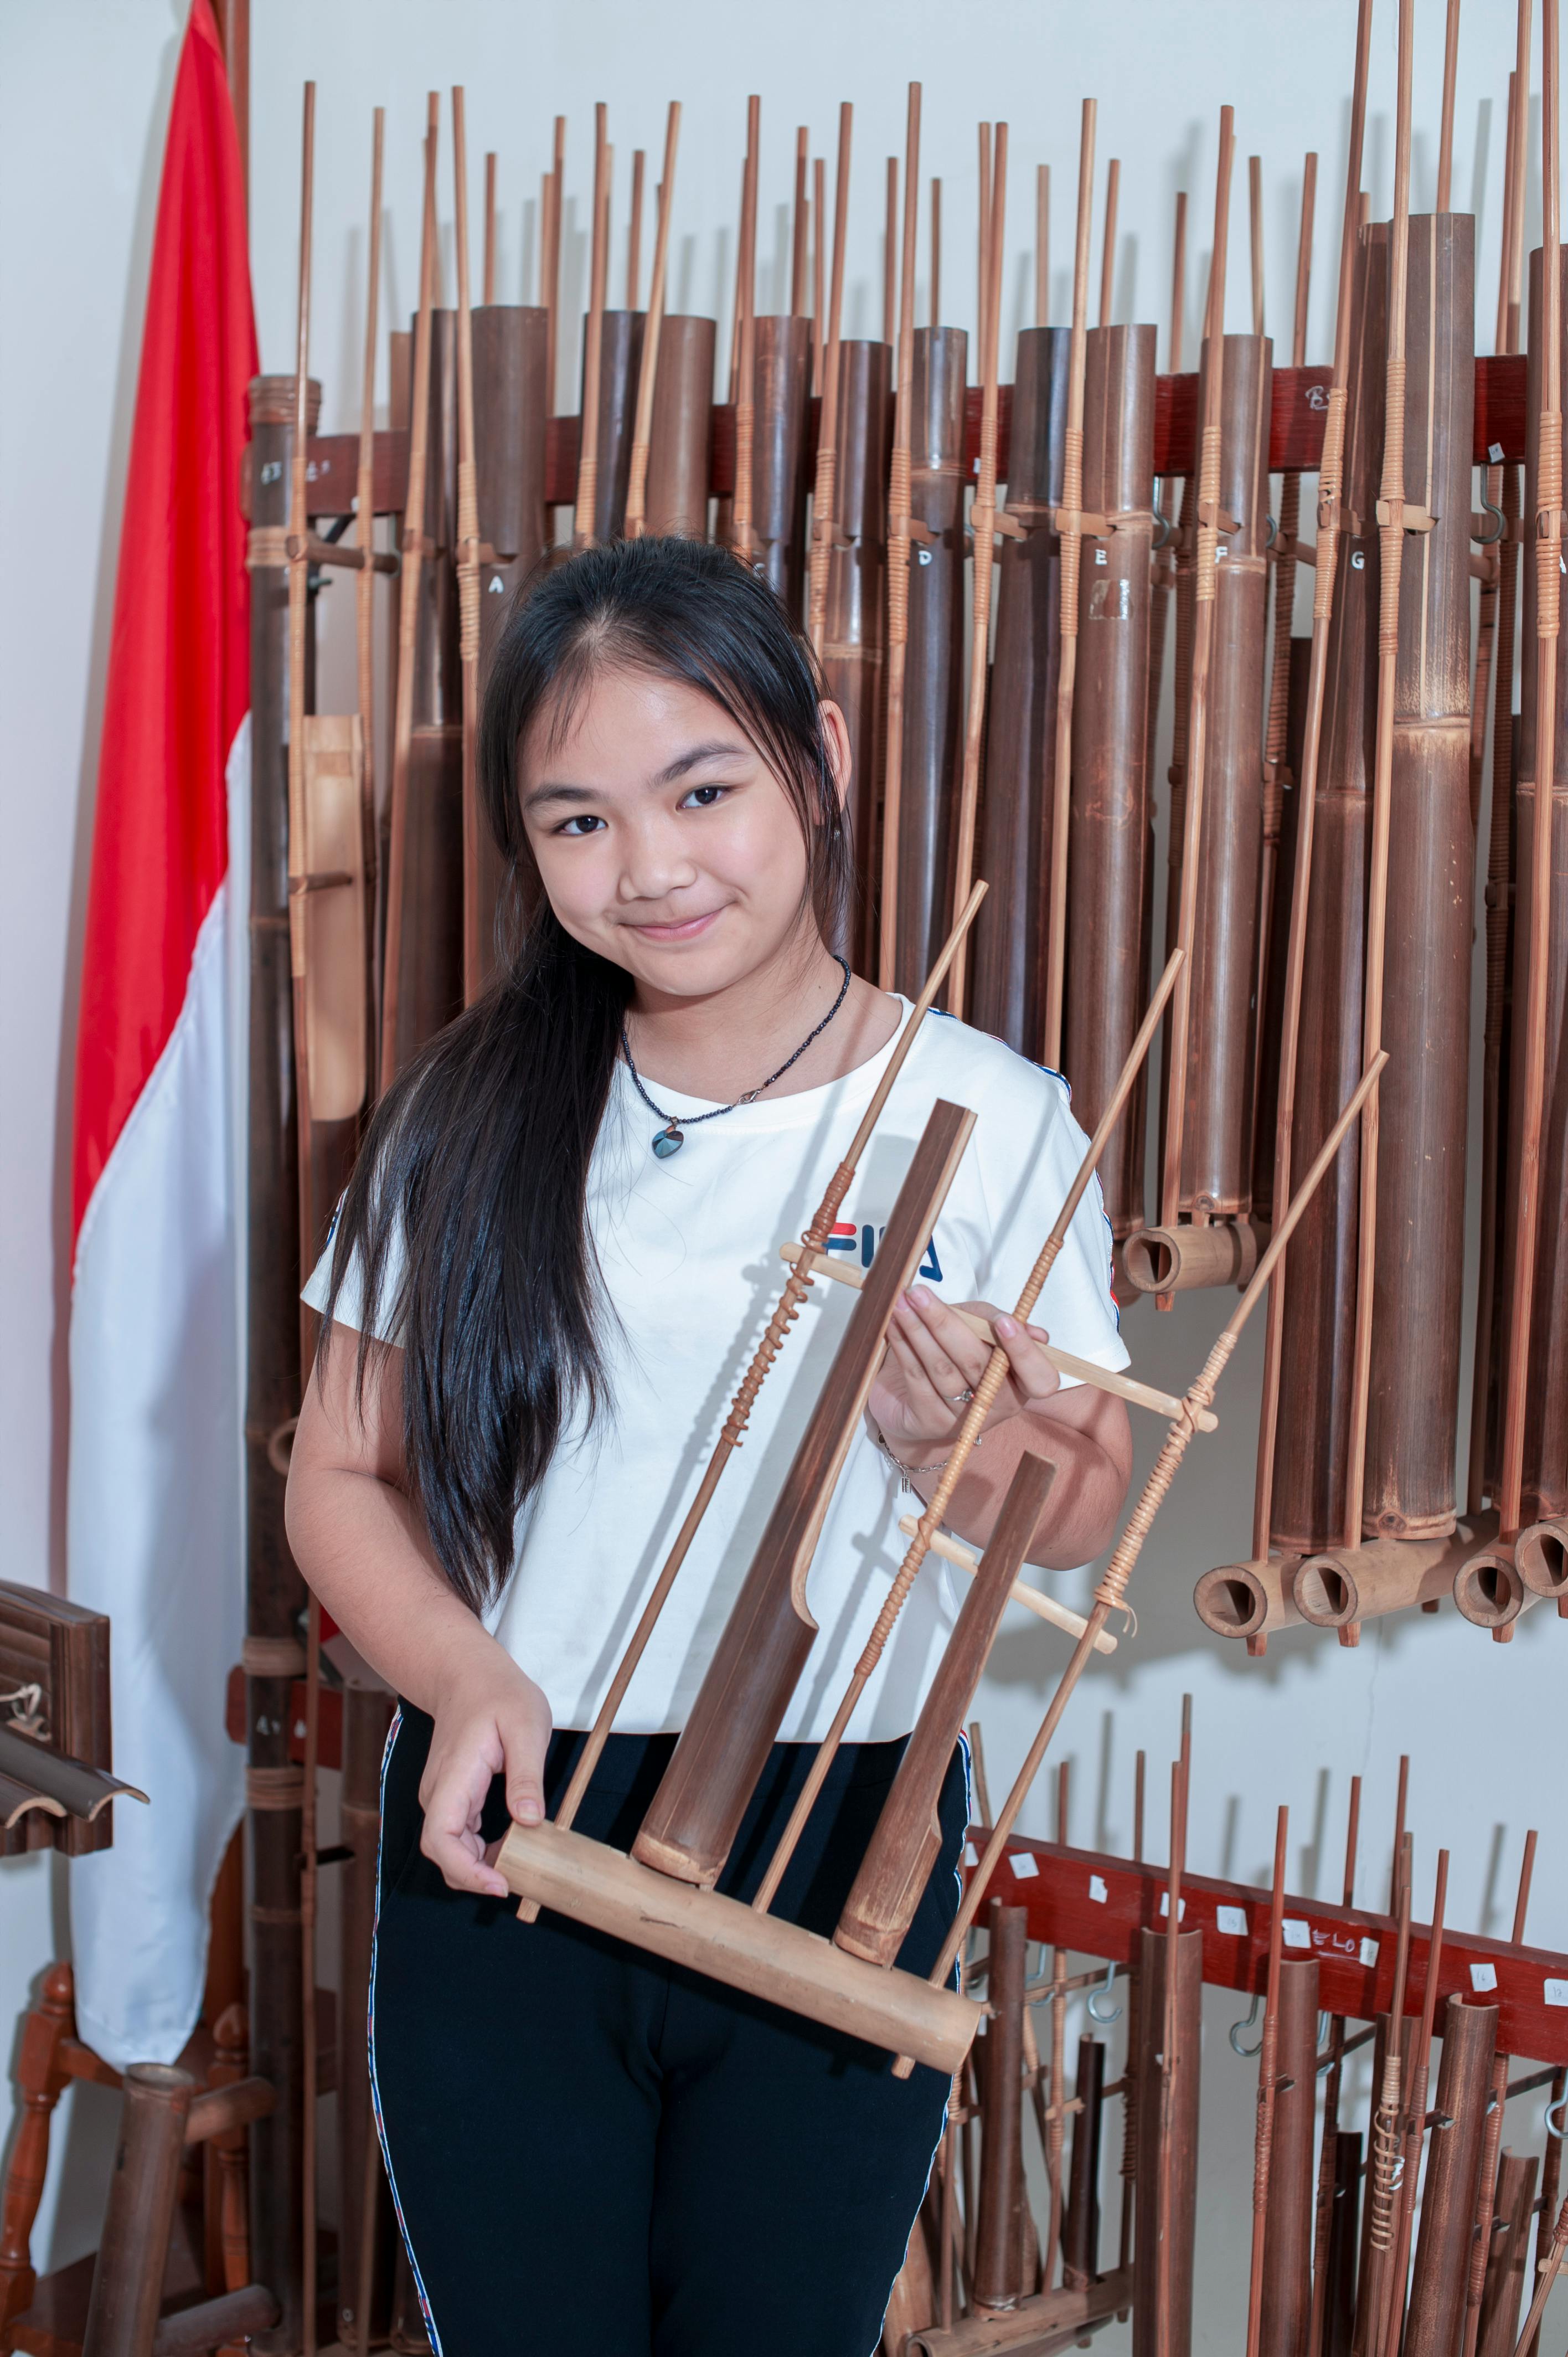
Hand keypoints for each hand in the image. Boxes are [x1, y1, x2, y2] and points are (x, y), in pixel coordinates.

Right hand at [417, 1638, 553, 1897]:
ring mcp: (442, 1796)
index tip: (499, 1884)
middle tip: (518, 1882)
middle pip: (442, 1852)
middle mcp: (438, 1792)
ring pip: (450, 1847)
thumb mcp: (526, 1726)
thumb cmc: (499, 1694)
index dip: (465, 1870)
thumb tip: (529, 1821)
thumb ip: (526, 1775)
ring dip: (479, 1865)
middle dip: (474, 1875)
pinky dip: (481, 1851)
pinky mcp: (453, 1797)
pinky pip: (460, 1835)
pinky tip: (510, 1847)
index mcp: (453, 1777)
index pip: (440, 1838)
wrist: (468, 1674)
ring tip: (520, 1866)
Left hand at [868, 1286, 1060, 1463]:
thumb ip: (995, 1322)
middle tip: (919, 1293)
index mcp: (1022, 1383)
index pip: (1040, 1378)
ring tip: (901, 1304)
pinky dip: (904, 1348)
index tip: (1003, 1321)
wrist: (913, 1393)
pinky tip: (894, 1326)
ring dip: (918, 1332)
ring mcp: (965, 1417)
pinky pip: (918, 1380)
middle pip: (978, 1365)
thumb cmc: (955, 1351)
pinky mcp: (932, 1422)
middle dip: (945, 1324)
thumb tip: (1037, 1333)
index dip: (1025, 1352)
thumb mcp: (977, 1328)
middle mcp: (998, 1405)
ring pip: (943, 1370)